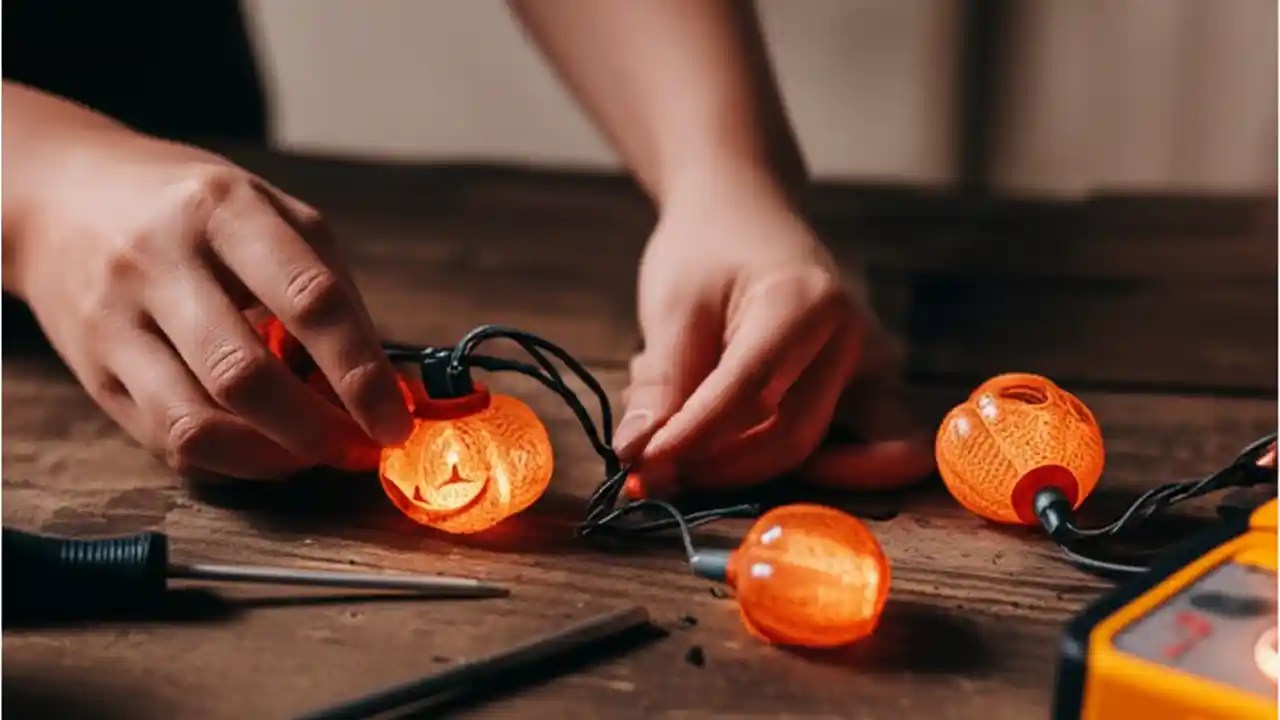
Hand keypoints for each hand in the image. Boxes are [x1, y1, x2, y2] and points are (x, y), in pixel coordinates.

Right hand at [10, 128, 411, 477]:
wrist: (63, 197)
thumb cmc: (191, 211)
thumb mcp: (268, 211)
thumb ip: (330, 285)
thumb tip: (389, 379)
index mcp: (225, 210)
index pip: (308, 300)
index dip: (360, 372)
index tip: (395, 420)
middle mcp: (161, 262)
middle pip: (245, 374)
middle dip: (316, 429)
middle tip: (356, 449)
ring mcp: (117, 320)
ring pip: (196, 422)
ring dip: (271, 457)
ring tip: (313, 456)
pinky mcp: (93, 371)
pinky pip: (165, 440)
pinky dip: (228, 462)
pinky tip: (265, 454)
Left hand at [613, 172, 933, 495]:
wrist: (745, 216)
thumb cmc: (708, 250)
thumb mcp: (672, 306)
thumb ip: (662, 385)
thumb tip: (638, 456)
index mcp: (809, 304)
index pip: (750, 393)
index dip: (692, 438)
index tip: (639, 464)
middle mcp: (855, 342)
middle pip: (788, 439)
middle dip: (715, 465)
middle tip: (650, 462)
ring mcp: (869, 372)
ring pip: (804, 453)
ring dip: (732, 460)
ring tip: (678, 413)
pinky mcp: (860, 396)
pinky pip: (824, 450)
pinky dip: (762, 455)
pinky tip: (714, 432)